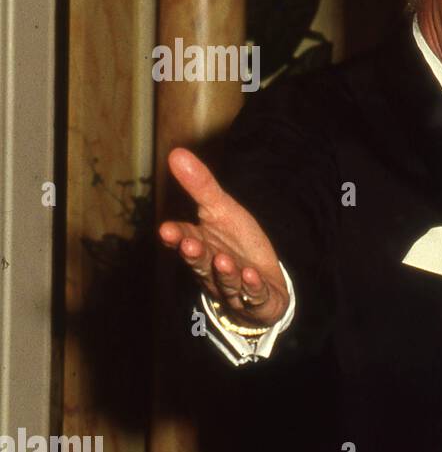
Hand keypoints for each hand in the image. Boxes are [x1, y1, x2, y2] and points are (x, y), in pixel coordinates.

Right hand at [158, 147, 288, 328]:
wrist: (264, 280)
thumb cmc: (238, 242)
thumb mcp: (222, 209)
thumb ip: (200, 186)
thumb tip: (176, 152)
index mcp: (202, 244)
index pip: (185, 238)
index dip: (177, 236)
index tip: (167, 229)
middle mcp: (213, 268)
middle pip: (202, 262)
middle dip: (195, 254)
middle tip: (190, 244)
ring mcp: (234, 286)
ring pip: (226, 281)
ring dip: (225, 272)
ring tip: (224, 260)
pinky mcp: (257, 299)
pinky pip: (254, 295)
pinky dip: (252, 287)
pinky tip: (252, 276)